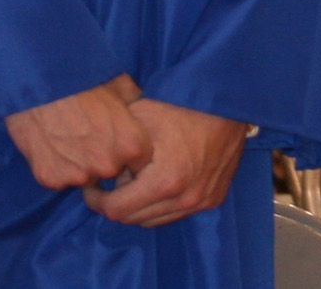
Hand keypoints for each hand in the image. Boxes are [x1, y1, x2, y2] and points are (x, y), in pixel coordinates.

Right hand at [6, 76, 149, 191]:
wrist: (43, 86)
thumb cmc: (85, 82)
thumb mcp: (122, 85)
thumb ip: (135, 102)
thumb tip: (139, 104)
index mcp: (132, 145)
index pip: (139, 162)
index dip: (127, 151)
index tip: (116, 139)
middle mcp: (109, 166)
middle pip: (111, 172)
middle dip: (104, 158)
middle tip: (89, 136)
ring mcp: (79, 176)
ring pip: (84, 177)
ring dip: (80, 165)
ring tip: (69, 138)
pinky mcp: (52, 179)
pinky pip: (59, 179)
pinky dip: (57, 167)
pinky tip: (53, 145)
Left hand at [84, 98, 247, 226]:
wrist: (227, 100)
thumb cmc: (182, 104)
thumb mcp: (140, 117)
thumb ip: (114, 147)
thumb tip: (98, 167)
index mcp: (164, 182)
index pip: (116, 210)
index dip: (96, 200)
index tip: (92, 186)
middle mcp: (185, 199)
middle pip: (134, 218)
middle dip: (119, 201)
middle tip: (116, 178)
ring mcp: (202, 201)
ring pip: (155, 219)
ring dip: (141, 205)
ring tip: (140, 178)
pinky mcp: (213, 198)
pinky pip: (177, 213)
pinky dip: (163, 203)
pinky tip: (162, 179)